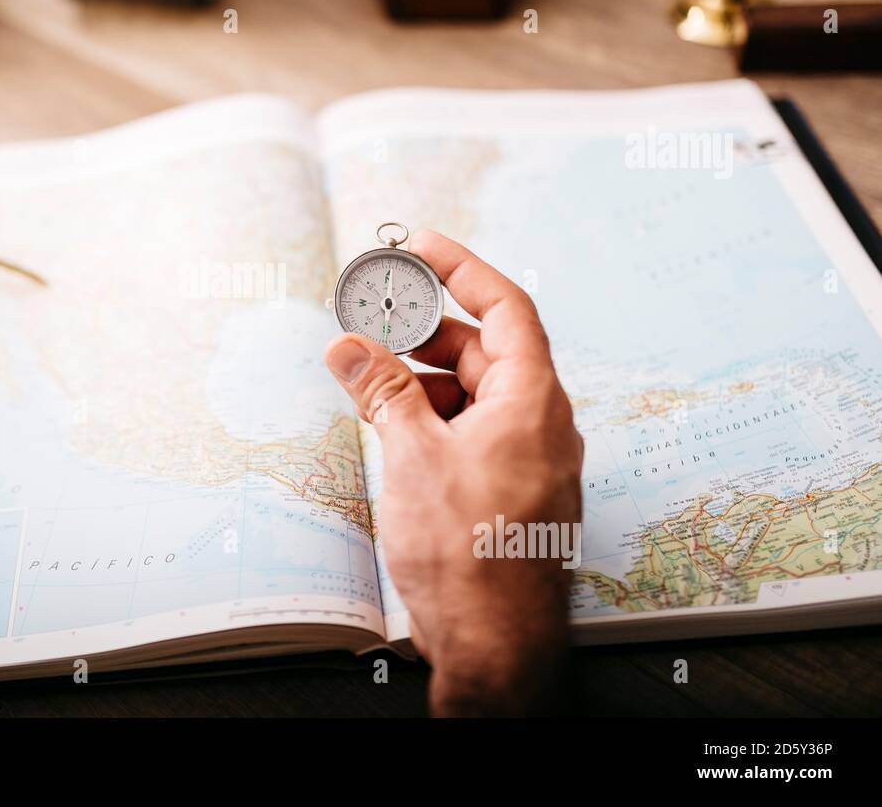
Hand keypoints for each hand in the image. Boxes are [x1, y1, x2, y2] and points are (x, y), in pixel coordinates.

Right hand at [324, 230, 582, 714]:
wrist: (494, 644)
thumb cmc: (468, 553)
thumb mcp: (412, 455)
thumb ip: (381, 391)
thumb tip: (350, 345)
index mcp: (532, 401)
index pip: (507, 307)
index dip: (463, 268)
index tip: (421, 246)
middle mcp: (540, 424)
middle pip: (486, 350)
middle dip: (427, 329)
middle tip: (374, 316)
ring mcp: (527, 459)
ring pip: (475, 394)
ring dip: (423, 378)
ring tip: (369, 376)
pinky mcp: (509, 491)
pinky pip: (472, 432)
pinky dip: (431, 417)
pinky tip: (391, 425)